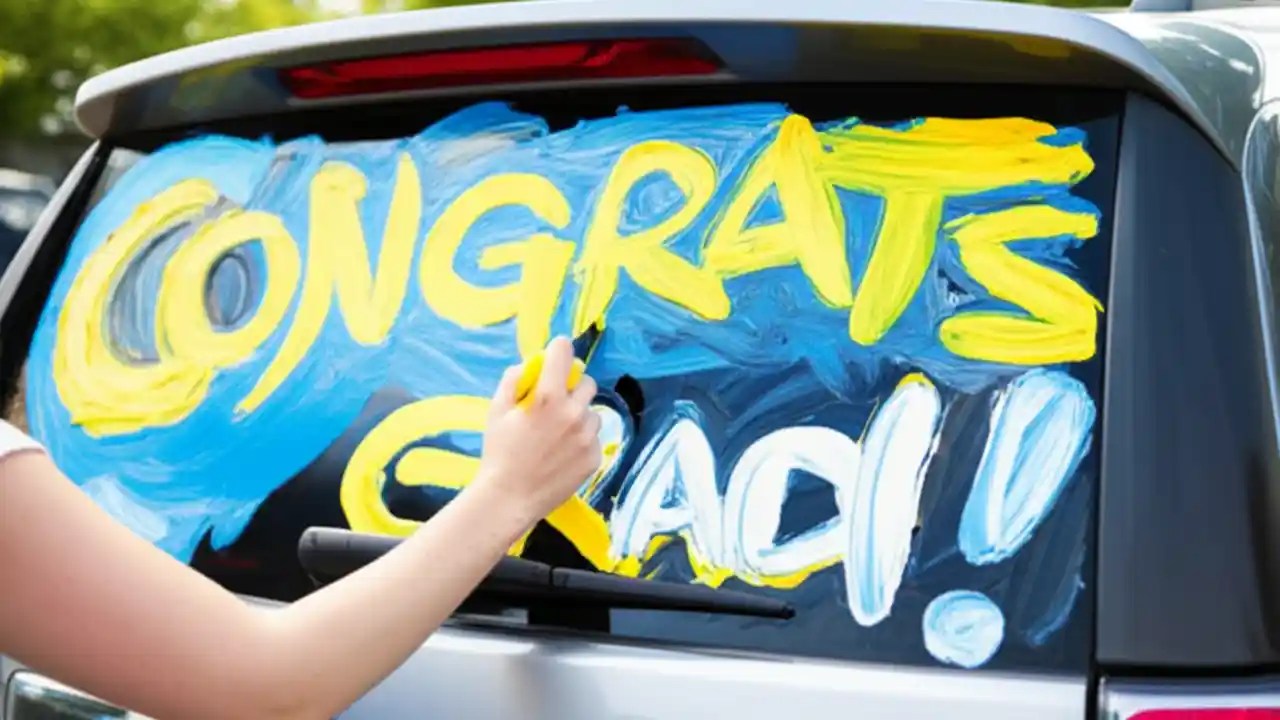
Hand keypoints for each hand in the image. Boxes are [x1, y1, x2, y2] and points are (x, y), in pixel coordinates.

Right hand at [472, 336, 602, 524]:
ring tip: (557, 434)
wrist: (509, 499)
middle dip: (573, 386)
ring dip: (578, 415)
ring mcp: (587, 436)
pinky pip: (594, 437)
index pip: (564, 352)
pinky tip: (562, 453)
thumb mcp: (497, 410)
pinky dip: (581, 440)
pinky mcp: (595, 457)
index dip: (559, 349)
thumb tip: (531, 363)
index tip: (557, 352)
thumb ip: (514, 379)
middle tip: (556, 401)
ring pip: (592, 411)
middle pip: (587, 382)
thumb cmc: (499, 453)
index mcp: (547, 397)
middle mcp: (573, 413)